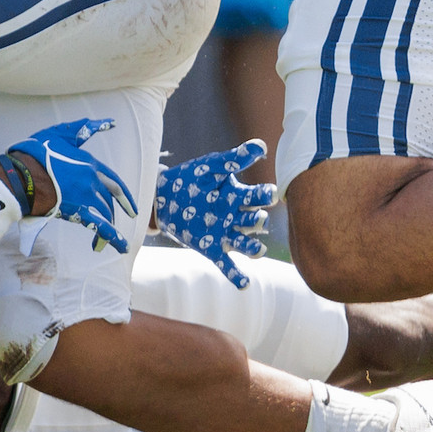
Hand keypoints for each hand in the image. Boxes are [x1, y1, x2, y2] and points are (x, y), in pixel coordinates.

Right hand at [9, 118, 138, 253]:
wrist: (20, 175)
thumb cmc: (36, 152)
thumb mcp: (62, 134)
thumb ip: (85, 129)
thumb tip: (109, 122)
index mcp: (90, 164)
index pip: (113, 182)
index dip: (124, 195)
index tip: (131, 207)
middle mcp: (92, 181)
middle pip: (109, 199)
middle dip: (120, 209)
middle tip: (130, 216)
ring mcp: (86, 197)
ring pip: (105, 214)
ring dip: (112, 228)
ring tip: (118, 242)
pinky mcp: (77, 211)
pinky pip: (100, 227)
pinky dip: (113, 238)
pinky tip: (121, 247)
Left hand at [154, 140, 276, 287]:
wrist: (162, 195)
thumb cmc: (191, 177)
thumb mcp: (213, 166)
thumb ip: (235, 158)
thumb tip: (262, 146)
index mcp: (239, 196)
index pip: (258, 197)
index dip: (265, 195)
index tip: (270, 192)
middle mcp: (236, 217)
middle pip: (254, 222)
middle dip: (257, 222)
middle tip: (257, 219)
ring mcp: (225, 234)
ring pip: (245, 244)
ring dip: (253, 249)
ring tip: (258, 251)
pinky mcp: (211, 248)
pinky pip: (226, 264)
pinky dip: (236, 275)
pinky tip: (244, 284)